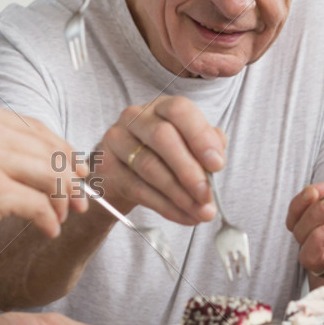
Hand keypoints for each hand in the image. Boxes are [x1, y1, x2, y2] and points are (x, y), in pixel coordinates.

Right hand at [0, 98, 92, 261]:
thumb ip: (1, 147)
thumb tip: (53, 162)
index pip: (39, 129)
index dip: (64, 154)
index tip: (78, 174)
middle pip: (51, 152)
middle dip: (71, 181)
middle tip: (79, 202)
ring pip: (52, 178)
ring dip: (63, 202)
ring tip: (61, 218)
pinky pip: (41, 206)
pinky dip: (50, 221)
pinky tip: (48, 230)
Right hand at [92, 96, 225, 225]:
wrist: (122, 175)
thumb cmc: (162, 157)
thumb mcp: (188, 146)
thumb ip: (208, 146)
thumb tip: (216, 160)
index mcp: (162, 107)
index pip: (180, 110)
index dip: (200, 137)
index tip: (218, 164)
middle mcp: (136, 117)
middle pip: (163, 137)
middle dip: (189, 170)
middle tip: (207, 195)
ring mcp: (117, 140)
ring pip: (150, 167)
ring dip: (180, 195)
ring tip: (200, 213)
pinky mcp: (106, 166)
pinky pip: (138, 189)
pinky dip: (166, 207)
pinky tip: (185, 217)